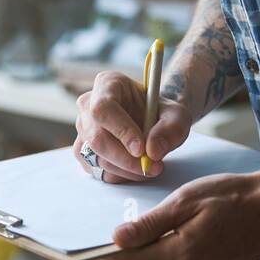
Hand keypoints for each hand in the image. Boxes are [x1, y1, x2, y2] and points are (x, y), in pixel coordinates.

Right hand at [73, 71, 192, 182]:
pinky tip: (135, 170)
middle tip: (150, 167)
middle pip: (96, 137)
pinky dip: (118, 175)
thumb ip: (171, 130)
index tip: (141, 149)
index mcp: (107, 84)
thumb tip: (153, 151)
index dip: (120, 130)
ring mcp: (83, 130)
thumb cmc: (161, 113)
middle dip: (124, 159)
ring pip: (95, 157)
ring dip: (124, 170)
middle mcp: (88, 105)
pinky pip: (95, 170)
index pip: (104, 108)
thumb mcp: (177, 116)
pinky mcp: (83, 151)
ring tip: (149, 168)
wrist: (154, 121)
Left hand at [109, 170, 259, 259]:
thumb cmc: (232, 196)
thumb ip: (149, 225)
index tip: (87, 248)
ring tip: (181, 218)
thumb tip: (116, 240)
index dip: (107, 252)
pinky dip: (180, 250)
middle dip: (140, 243)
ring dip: (162, 245)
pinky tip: (195, 230)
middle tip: (141, 217)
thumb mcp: (185, 202)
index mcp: (180, 256)